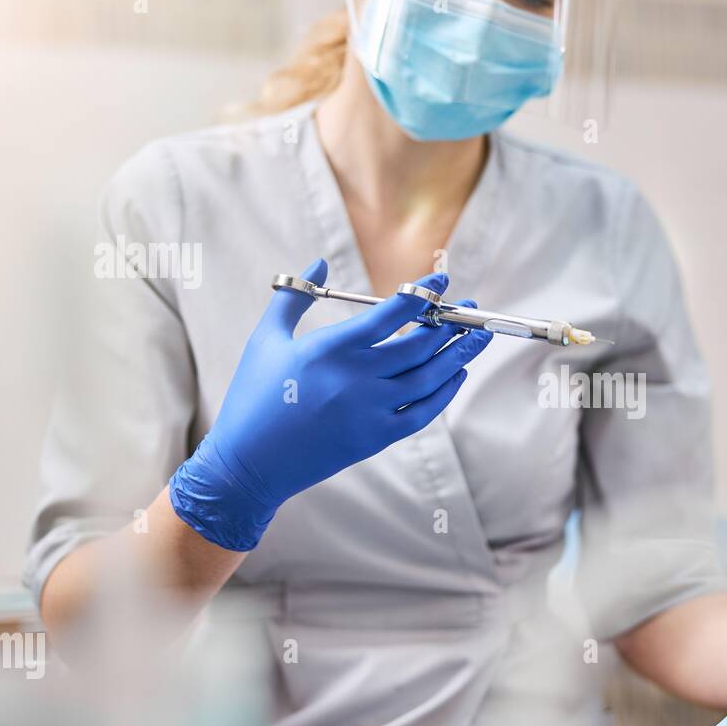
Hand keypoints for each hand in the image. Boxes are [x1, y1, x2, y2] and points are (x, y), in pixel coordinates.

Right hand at [169, 259, 491, 550]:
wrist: (249, 463)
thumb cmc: (254, 396)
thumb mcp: (266, 338)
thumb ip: (295, 296)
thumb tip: (319, 262)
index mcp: (330, 348)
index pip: (390, 313)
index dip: (422, 294)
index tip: (441, 280)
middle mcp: (356, 378)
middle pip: (418, 345)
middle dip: (450, 323)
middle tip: (469, 309)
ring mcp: (370, 410)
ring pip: (429, 377)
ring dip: (458, 354)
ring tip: (477, 336)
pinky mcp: (376, 438)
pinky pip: (423, 412)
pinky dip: (445, 392)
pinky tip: (456, 374)